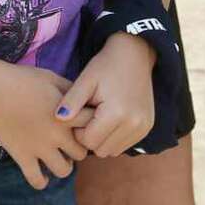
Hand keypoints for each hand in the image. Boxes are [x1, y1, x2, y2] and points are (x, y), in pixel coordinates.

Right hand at [0, 53, 88, 189]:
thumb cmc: (23, 79)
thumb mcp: (52, 78)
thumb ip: (71, 90)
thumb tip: (83, 100)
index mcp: (67, 114)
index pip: (93, 126)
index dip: (92, 124)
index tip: (85, 122)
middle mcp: (57, 135)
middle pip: (82, 153)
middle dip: (79, 147)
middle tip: (71, 141)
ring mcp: (40, 149)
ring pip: (64, 171)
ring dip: (65, 165)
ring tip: (59, 157)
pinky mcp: (23, 157)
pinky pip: (36, 180)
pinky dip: (42, 181)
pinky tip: (43, 175)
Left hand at [57, 33, 155, 156]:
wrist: (134, 54)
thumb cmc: (105, 66)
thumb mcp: (86, 80)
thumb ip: (72, 101)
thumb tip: (58, 119)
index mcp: (117, 113)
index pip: (89, 142)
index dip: (78, 131)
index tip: (79, 113)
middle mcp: (133, 124)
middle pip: (101, 150)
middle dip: (91, 137)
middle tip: (89, 114)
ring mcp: (142, 127)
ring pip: (113, 151)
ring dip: (103, 139)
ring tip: (101, 116)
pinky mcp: (147, 128)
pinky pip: (124, 145)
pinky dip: (115, 137)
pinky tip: (112, 119)